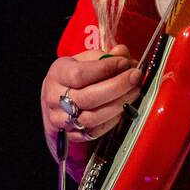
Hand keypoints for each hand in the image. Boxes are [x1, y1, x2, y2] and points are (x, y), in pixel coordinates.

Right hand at [40, 42, 142, 164]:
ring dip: (119, 104)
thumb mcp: (83, 59)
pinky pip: (94, 132)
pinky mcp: (71, 136)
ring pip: (92, 118)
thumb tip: (123, 53)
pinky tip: (123, 108)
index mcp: (57, 75)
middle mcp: (55, 99)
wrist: (55, 99)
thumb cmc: (72, 76)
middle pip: (88, 97)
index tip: (125, 63)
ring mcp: (62, 120)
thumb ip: (103, 56)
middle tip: (135, 77)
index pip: (79, 74)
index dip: (105, 68)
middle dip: (117, 86)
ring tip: (134, 91)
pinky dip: (113, 120)